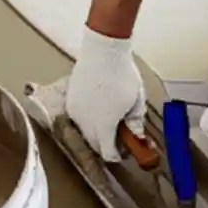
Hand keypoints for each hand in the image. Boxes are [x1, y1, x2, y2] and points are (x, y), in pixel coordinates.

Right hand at [65, 27, 146, 161]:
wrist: (103, 52)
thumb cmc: (123, 75)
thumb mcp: (137, 100)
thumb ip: (135, 122)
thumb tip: (135, 134)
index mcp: (104, 125)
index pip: (107, 153)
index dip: (118, 156)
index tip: (126, 151)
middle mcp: (85, 122)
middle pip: (95, 146)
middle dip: (108, 146)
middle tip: (121, 137)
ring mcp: (75, 111)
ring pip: (85, 133)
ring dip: (97, 133)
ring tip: (111, 121)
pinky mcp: (70, 101)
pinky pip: (79, 119)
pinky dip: (89, 121)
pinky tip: (100, 109)